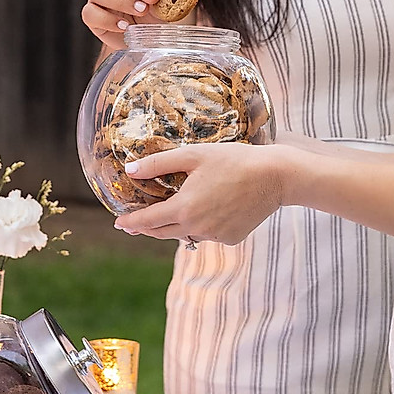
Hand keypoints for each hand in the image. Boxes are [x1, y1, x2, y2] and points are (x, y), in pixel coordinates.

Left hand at [114, 142, 288, 244]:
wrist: (275, 176)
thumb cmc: (234, 160)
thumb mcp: (193, 155)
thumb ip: (159, 163)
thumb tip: (130, 171)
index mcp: (184, 208)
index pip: (148, 221)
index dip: (130, 222)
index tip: (119, 224)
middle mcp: (197, 227)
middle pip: (163, 233)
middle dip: (147, 228)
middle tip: (135, 224)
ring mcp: (216, 236)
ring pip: (187, 233)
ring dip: (177, 224)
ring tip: (175, 210)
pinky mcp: (232, 239)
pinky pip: (209, 234)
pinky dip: (204, 224)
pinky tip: (212, 207)